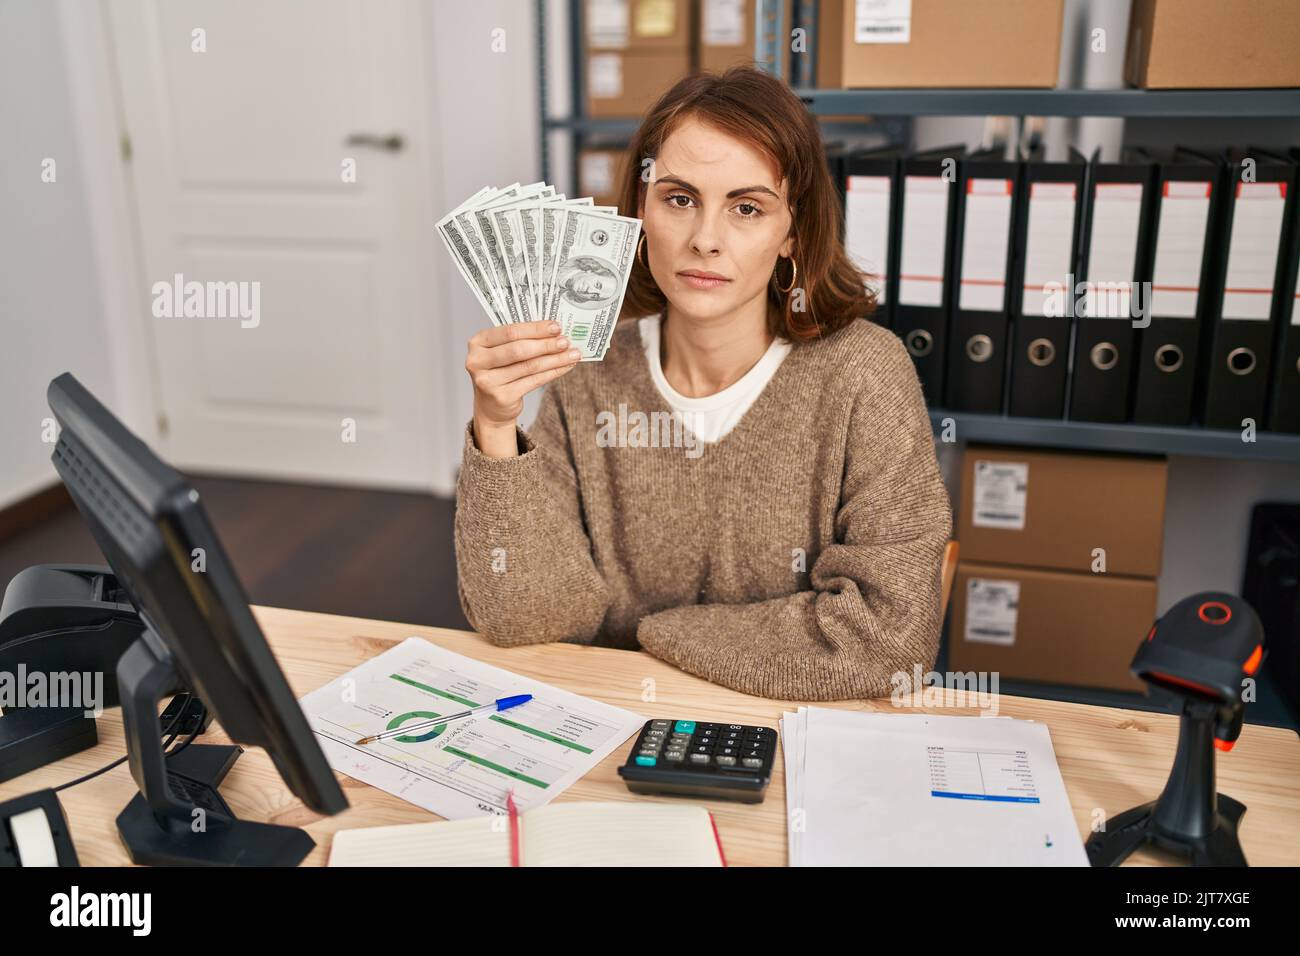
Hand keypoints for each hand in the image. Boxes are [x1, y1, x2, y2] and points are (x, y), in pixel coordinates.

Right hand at [466, 320, 581, 457]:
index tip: (556, 326)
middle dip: (546, 344)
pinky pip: (533, 381)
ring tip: (572, 354)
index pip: (509, 331)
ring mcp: (488, 381)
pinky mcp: (501, 397)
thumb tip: (554, 332)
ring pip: (529, 366)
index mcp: (478, 342)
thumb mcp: (503, 351)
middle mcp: (478, 361)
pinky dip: (552, 372)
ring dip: (554, 359)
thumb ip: (522, 340)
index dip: (535, 329)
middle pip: (518, 349)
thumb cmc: (500, 371)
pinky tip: (565, 367)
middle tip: (565, 341)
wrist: (491, 406)